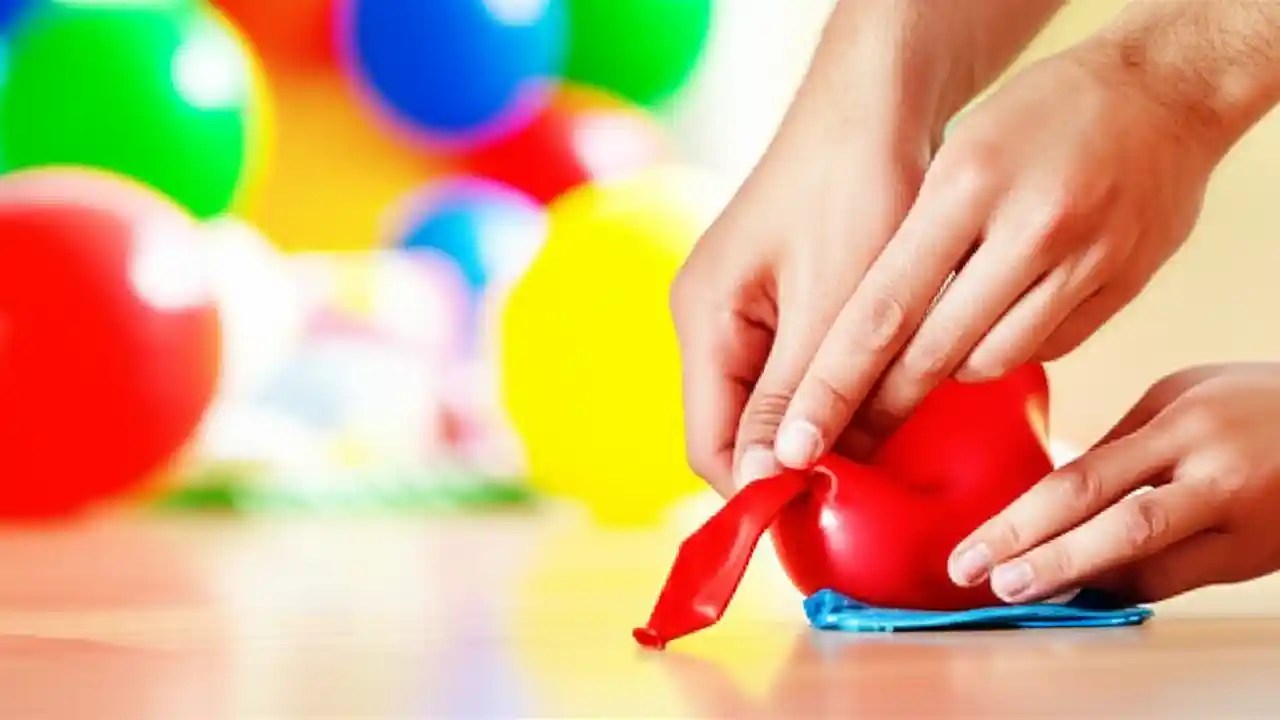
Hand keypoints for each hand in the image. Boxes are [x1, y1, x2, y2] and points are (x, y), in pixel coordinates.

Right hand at [670, 0, 1064, 495]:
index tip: (822, 521)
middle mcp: (712, 319)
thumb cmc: (855, 187)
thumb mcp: (833, 304)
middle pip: (738, 430)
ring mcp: (744, 310)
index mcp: (705, 318)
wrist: (878, 104)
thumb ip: (799, 394)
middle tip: (865, 490)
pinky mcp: (780, 302)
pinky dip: (836, 396)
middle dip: (796, 464)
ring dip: (822, 431)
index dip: (759, 492)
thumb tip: (773, 479)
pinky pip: (796, 372)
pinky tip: (880, 402)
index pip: (709, 444)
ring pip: (772, 405)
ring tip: (881, 447)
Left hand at [772, 44, 1228, 475]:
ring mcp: (1086, 260)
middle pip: (934, 353)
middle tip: (849, 434)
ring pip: (992, 362)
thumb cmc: (1038, 116)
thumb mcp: (955, 155)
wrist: (1162, 88)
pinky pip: (1048, 351)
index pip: (882, 309)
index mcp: (966, 186)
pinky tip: (999, 322)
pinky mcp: (1123, 286)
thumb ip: (913, 243)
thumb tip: (862, 340)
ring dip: (950, 370)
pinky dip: (1010, 349)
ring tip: (932, 350)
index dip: (834, 384)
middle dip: (883, 402)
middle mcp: (1028, 227)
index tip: (798, 441)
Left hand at [949, 363, 1279, 603]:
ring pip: (1146, 572)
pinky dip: (1122, 585)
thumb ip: (1120, 444)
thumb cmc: (1255, 403)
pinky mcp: (1253, 561)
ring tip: (1025, 587)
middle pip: (1115, 532)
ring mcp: (1239, 526)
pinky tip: (1083, 586)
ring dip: (1078, 584)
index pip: (1085, 479)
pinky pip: (1174, 583)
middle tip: (988, 584)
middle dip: (1043, 564)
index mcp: (1183, 425)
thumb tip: (1053, 491)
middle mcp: (1213, 478)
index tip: (974, 550)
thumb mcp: (1182, 396)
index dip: (1021, 521)